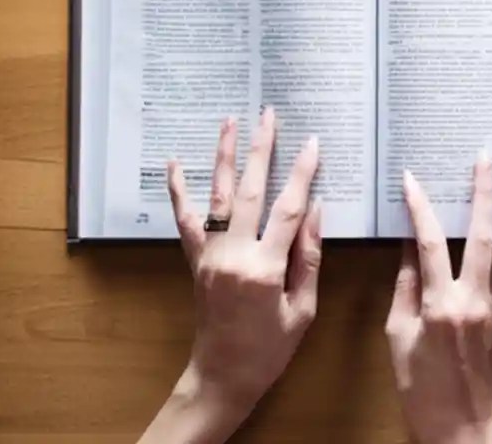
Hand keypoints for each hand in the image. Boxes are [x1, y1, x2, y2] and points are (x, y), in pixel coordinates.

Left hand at [139, 108, 322, 443]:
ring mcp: (210, 256)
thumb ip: (308, 258)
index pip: (288, 210)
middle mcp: (233, 255)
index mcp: (265, 268)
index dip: (302, 174)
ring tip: (230, 122)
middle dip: (262, 150)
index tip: (312, 143)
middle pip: (251, 192)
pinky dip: (180, 191)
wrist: (222, 376)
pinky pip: (186, 221)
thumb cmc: (271, 350)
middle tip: (269, 115)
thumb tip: (315, 210)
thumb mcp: (303, 309)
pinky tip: (176, 164)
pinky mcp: (196, 261)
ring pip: (218, 197)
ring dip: (224, 157)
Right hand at [386, 152, 491, 443]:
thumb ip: (405, 287)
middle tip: (486, 158)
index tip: (412, 179)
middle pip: (478, 235)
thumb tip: (409, 246)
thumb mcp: (397, 334)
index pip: (428, 242)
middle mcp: (473, 300)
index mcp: (438, 303)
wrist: (455, 423)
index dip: (419, 207)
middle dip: (482, 193)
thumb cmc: (418, 384)